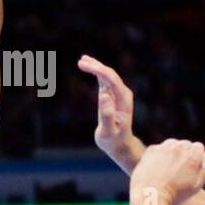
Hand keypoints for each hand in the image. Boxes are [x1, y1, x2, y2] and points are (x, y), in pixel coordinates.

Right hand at [77, 55, 140, 170]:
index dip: (98, 70)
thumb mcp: (109, 131)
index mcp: (123, 100)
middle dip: (95, 66)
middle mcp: (123, 93)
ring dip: (95, 66)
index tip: (83, 66)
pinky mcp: (112, 95)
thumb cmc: (113, 140)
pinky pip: (104, 80)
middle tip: (80, 61)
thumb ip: (107, 115)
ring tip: (82, 60)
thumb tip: (104, 95)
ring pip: (107, 74)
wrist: (119, 144)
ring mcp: (118, 93)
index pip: (111, 79)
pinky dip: (96, 72)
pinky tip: (89, 66)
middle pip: (109, 74)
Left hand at [130, 138, 204, 204]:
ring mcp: (164, 147)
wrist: (151, 196)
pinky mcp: (152, 149)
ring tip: (168, 168)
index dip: (196, 157)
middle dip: (184, 153)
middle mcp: (180, 148)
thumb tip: (204, 154)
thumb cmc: (176, 193)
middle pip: (185, 144)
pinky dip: (160, 155)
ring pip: (172, 144)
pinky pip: (159, 148)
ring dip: (172, 152)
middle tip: (179, 169)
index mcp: (193, 156)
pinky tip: (158, 167)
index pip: (198, 147)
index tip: (190, 167)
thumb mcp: (197, 185)